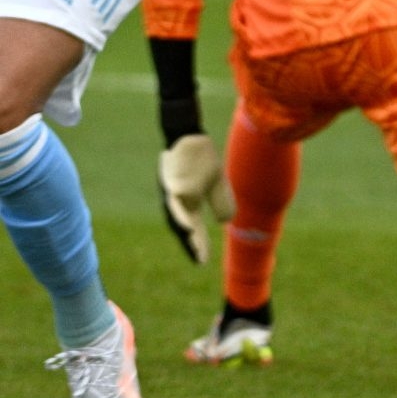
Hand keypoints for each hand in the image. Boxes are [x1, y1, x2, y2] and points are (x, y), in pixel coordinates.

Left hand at [157, 133, 230, 265]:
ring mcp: (172, 194)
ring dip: (184, 233)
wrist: (192, 136)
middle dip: (191, 244)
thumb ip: (220, 201)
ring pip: (176, 218)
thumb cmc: (202, 159)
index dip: (198, 244)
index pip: (193, 229)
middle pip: (183, 227)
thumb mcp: (217, 182)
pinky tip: (186, 225)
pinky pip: (173, 203)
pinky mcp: (170, 184)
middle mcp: (178, 202)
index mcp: (189, 203)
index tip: (203, 261)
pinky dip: (179, 216)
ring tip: (192, 246)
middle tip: (199, 260)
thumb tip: (226, 221)